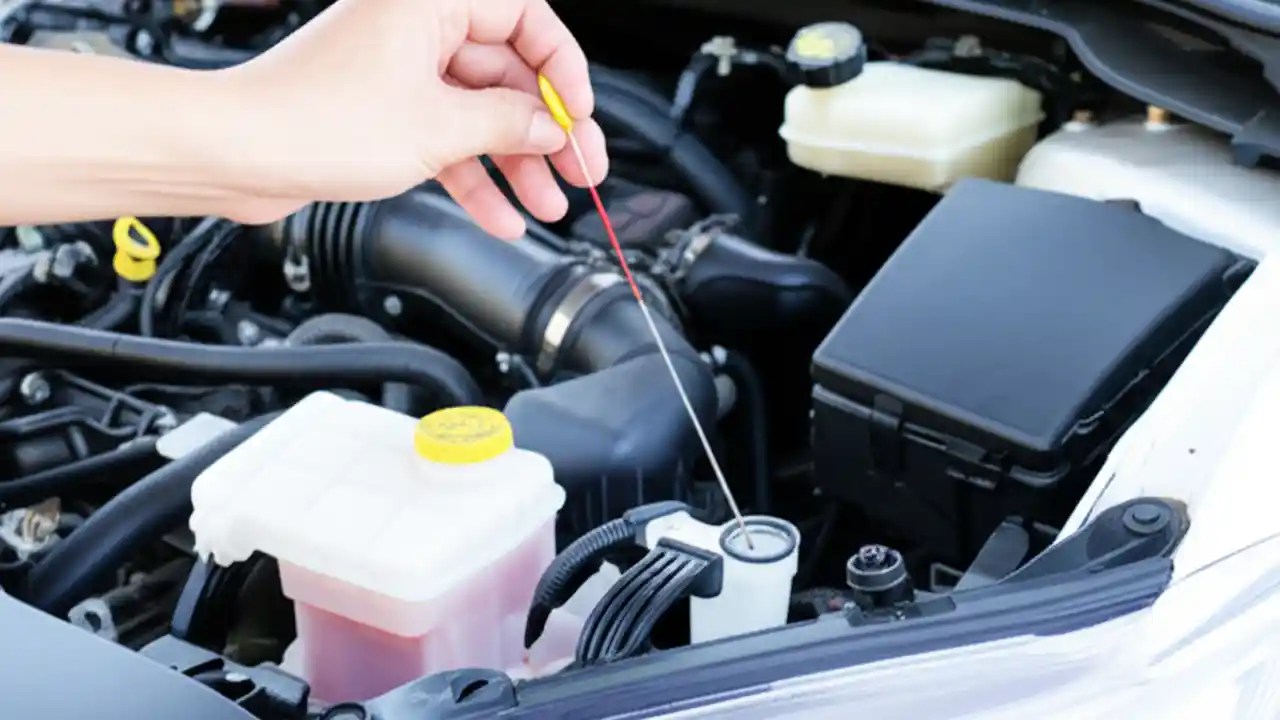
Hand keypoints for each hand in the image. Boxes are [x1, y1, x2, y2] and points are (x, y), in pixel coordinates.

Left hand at [227, 0, 608, 237]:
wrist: (236, 155)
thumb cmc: (311, 120)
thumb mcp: (437, 128)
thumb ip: (506, 123)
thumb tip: (548, 126)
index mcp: (429, 1)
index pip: (525, 18)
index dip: (563, 69)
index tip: (578, 114)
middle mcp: (415, 27)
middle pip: (506, 74)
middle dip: (544, 130)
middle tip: (579, 169)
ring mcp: (400, 71)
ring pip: (479, 113)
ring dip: (515, 163)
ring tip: (547, 202)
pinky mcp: (384, 112)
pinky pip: (447, 139)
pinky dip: (473, 175)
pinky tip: (502, 213)